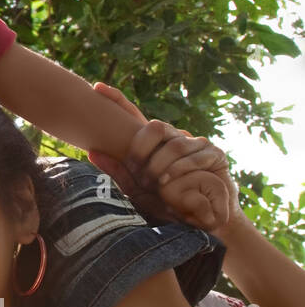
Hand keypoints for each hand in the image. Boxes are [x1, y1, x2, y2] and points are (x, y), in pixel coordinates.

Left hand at [86, 83, 234, 231]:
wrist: (202, 219)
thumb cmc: (167, 202)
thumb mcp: (137, 188)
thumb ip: (118, 170)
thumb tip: (91, 151)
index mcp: (154, 141)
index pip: (134, 114)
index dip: (117, 99)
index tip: (98, 87)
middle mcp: (174, 135)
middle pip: (155, 126)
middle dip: (142, 148)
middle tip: (137, 171)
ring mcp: (196, 142)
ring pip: (174, 143)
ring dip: (161, 166)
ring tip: (155, 184)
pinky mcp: (215, 154)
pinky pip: (195, 156)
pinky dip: (180, 170)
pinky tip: (169, 182)